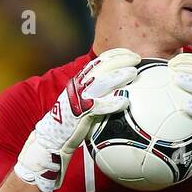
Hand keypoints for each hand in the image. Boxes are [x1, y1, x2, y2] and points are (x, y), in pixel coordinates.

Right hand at [15, 47, 138, 191]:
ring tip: (132, 73)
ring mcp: (79, 98)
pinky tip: (124, 103)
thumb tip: (121, 92)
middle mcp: (79, 85)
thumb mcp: (85, 102)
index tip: (130, 53)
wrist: (54, 137)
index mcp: (80, 80)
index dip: (115, 54)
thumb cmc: (73, 122)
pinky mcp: (80, 113)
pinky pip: (99, 107)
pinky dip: (112, 104)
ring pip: (101, 82)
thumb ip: (99, 94)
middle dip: (120, 59)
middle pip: (102, 66)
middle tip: (136, 59)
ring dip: (118, 76)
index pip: (99, 61)